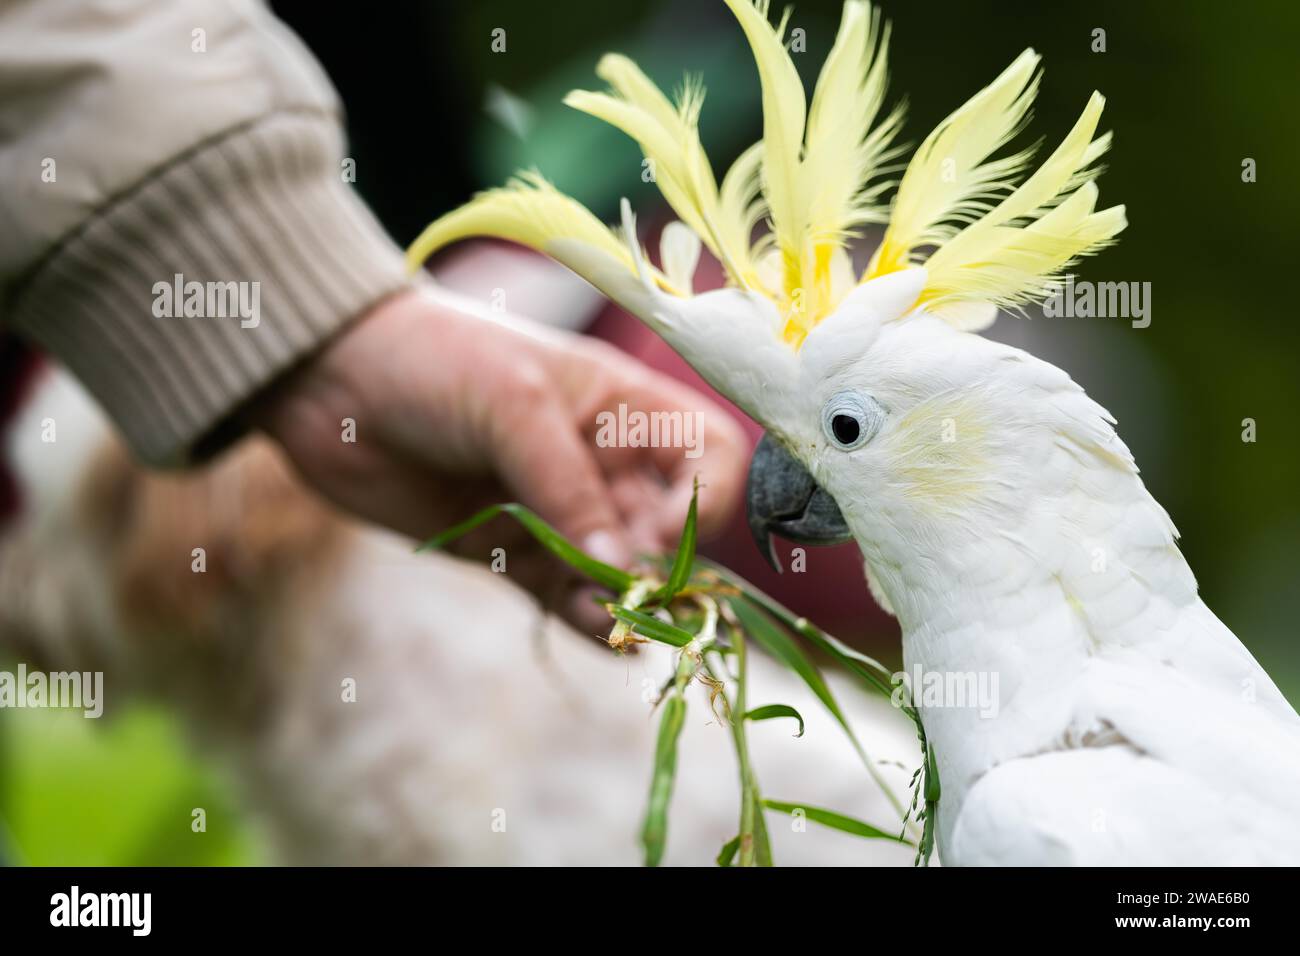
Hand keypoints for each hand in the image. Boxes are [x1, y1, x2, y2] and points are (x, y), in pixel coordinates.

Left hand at [253, 286, 747, 630]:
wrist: (328, 379)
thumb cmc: (434, 361)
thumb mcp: (513, 406)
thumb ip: (569, 489)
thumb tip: (622, 570)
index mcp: (620, 407)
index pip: (707, 454)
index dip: (707, 496)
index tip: (664, 530)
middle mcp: (602, 462)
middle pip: (669, 527)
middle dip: (663, 563)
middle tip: (632, 588)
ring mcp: (558, 511)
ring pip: (621, 572)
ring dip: (627, 601)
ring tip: (610, 620)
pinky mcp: (513, 552)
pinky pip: (568, 597)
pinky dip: (589, 622)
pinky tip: (600, 637)